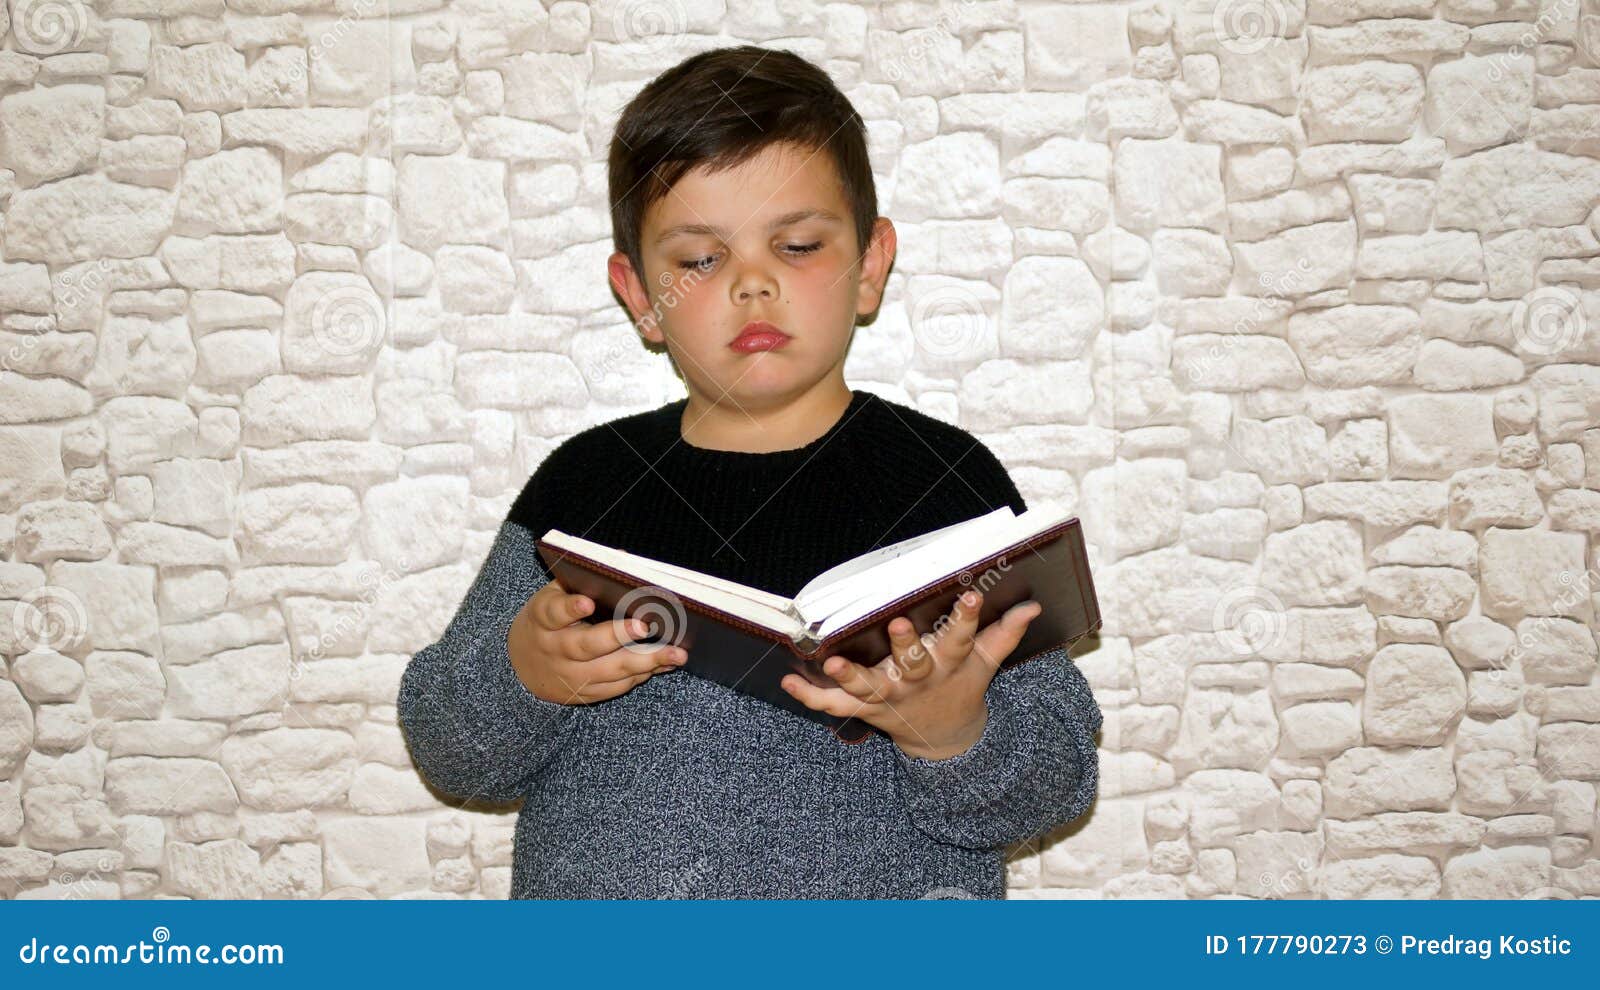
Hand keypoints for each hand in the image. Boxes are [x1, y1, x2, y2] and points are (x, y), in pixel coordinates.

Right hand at [506, 581, 687, 704]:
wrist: (521, 666)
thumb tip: (623, 556)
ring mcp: (571, 676)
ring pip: (610, 671)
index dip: (569, 608)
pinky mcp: (585, 694)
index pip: (554, 612)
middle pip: (587, 646)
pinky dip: (643, 675)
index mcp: (543, 620)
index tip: (587, 601)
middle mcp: (556, 650)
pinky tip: (666, 664)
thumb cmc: (547, 622)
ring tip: (676, 654)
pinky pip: (617, 687)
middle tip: (646, 626)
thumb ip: (582, 578)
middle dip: (619, 636)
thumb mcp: (553, 596)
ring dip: (645, 663)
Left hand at [779, 590, 1042, 759]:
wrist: (944, 739)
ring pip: (868, 687)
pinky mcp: (865, 709)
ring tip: (829, 662)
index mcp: (948, 665)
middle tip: (897, 624)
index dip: (968, 619)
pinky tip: (788, 682)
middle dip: (905, 645)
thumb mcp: (985, 664)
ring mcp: (889, 697)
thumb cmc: (959, 688)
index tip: (970, 596)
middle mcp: (917, 681)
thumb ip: (1005, 634)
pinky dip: (810, 696)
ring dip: (848, 676)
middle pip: (912, 663)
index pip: (962, 638)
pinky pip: (834, 705)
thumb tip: (1033, 605)